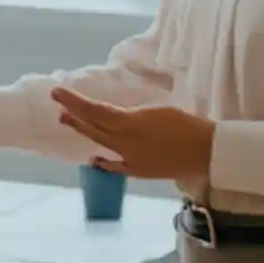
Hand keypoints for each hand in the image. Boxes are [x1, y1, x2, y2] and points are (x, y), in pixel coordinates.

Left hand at [52, 87, 214, 179]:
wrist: (206, 151)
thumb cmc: (185, 124)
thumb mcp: (156, 110)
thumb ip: (131, 114)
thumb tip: (116, 116)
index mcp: (128, 124)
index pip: (93, 110)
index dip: (73, 101)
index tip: (57, 91)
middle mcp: (123, 143)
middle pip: (92, 126)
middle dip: (73, 114)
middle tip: (57, 103)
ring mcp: (129, 159)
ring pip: (100, 142)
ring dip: (84, 131)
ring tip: (68, 121)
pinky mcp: (138, 171)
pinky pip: (115, 165)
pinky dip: (103, 161)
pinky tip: (93, 159)